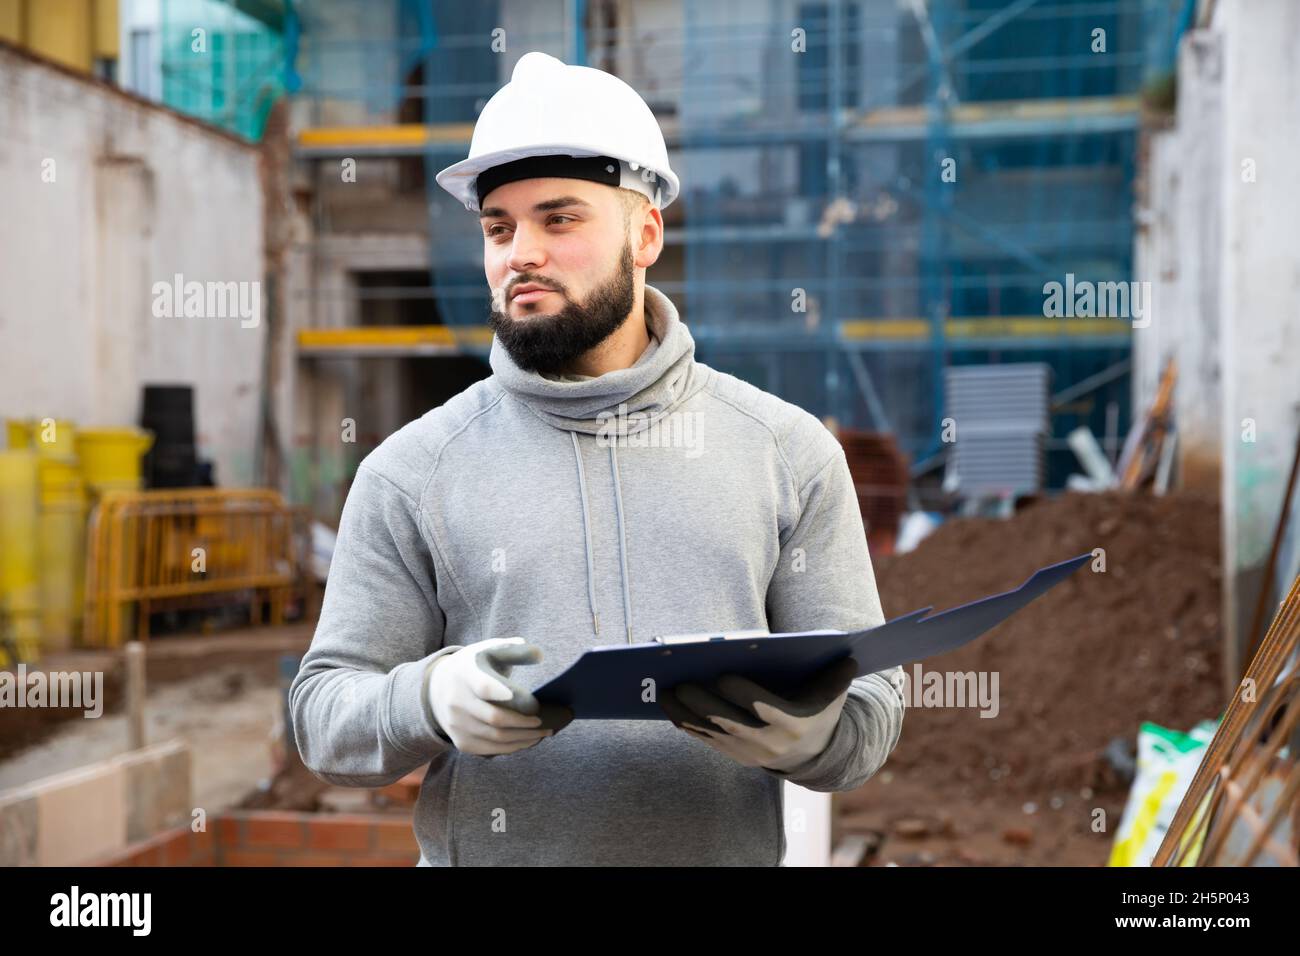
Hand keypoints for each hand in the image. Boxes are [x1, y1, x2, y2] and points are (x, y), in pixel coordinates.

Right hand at [427, 637, 571, 755]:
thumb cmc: (475, 666)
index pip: (485, 687)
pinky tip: (528, 740)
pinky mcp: (461, 742)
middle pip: (495, 718)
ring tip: (543, 733)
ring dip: (524, 738)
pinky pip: (490, 749)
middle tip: (545, 722)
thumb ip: (514, 651)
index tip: (534, 703)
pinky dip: (512, 747)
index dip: (509, 696)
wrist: (438, 687)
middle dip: (525, 723)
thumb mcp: (490, 650)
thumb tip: (539, 655)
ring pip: (496, 737)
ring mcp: (457, 724)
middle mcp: (456, 701)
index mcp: (465, 674)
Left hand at [659, 657, 856, 772]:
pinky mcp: (733, 755)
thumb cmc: (819, 710)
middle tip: (679, 681)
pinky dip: (685, 723)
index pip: (763, 708)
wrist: (813, 753)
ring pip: (711, 732)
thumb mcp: (832, 694)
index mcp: (793, 724)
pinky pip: (705, 739)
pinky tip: (669, 705)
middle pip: (729, 722)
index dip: (741, 693)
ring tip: (664, 691)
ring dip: (684, 713)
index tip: (721, 674)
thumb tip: (850, 656)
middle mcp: (768, 742)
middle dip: (701, 702)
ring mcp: (748, 752)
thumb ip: (836, 676)